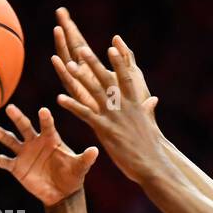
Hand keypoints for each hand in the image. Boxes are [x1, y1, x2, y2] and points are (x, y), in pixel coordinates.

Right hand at [0, 104, 97, 206]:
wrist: (62, 193)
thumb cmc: (72, 176)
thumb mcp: (80, 167)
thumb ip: (85, 159)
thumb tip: (95, 151)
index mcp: (51, 138)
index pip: (47, 125)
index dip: (45, 118)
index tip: (43, 111)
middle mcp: (35, 141)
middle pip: (24, 126)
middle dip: (17, 117)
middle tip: (10, 107)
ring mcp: (24, 153)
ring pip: (10, 140)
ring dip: (2, 134)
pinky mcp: (16, 166)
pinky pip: (5, 161)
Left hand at [50, 11, 164, 183]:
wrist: (152, 165)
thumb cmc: (151, 147)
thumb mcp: (149, 124)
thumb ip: (148, 109)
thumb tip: (153, 100)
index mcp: (134, 104)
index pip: (125, 78)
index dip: (118, 62)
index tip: (112, 47)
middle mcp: (123, 107)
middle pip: (107, 81)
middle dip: (94, 64)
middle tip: (82, 48)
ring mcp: (114, 117)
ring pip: (94, 93)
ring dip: (80, 78)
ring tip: (68, 66)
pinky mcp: (105, 130)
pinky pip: (85, 115)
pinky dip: (72, 106)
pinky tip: (59, 98)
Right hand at [53, 7, 155, 112]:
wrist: (138, 141)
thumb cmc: (137, 113)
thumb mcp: (134, 80)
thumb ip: (126, 61)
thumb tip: (117, 39)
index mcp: (96, 76)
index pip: (81, 48)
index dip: (73, 31)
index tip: (63, 13)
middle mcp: (87, 82)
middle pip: (73, 52)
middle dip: (67, 32)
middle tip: (60, 12)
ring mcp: (86, 92)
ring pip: (71, 66)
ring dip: (65, 47)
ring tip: (58, 30)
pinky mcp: (87, 104)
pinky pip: (73, 87)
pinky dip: (65, 73)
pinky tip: (56, 59)